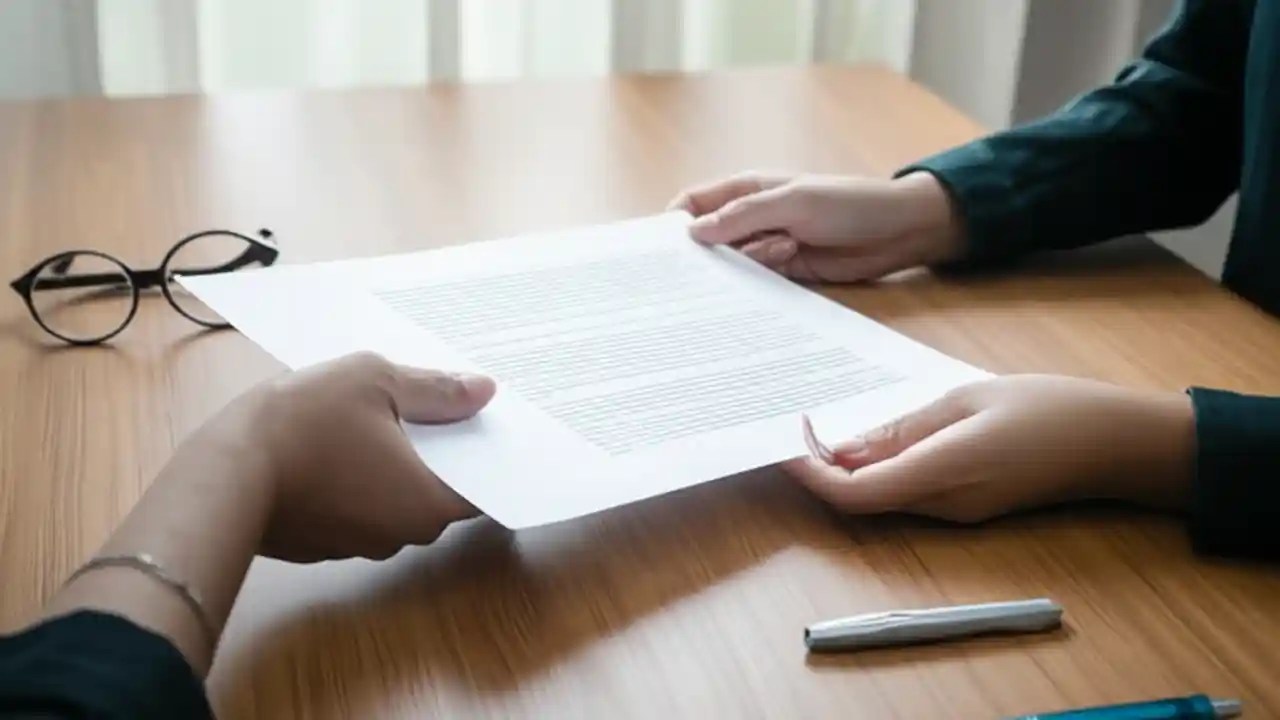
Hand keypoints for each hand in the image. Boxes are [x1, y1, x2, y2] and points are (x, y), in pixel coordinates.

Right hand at [205, 352, 495, 561]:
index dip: (486, 451)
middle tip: (431, 404)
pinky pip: (356, 510)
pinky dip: (357, 483)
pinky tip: (341, 446)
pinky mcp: (320, 545)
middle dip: (439, 451)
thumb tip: (484, 391)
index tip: (483, 421)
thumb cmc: (304, 423)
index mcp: (429, 503)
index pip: (483, 486)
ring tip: (380, 417)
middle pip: (439, 492)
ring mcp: (358, 545)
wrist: (222, 473)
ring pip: (394, 501)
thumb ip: (435, 389)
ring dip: (393, 467)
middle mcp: (402, 535)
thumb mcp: (376, 381)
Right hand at [669, 171, 964, 281]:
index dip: (673, 226)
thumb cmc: (849, 203)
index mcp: (746, 190)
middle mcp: (750, 219)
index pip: (694, 205)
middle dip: (700, 258)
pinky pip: (757, 283)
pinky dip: (757, 286)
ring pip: (731, 265)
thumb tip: (694, 234)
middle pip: (707, 241)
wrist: (898, 232)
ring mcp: (767, 246)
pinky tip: (769, 282)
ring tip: (772, 261)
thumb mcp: (794, 203)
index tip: (660, 254)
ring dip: (742, 269)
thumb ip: (743, 217)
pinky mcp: (784, 272)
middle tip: (689, 282)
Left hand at [783, 375, 1194, 522]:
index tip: (786, 440)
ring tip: (829, 425)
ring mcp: (957, 513)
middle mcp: (945, 506)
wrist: (1117, 443)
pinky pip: (907, 495)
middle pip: (861, 502)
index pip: (853, 494)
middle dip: (820, 470)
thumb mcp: (967, 400)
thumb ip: (903, 428)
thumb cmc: (1050, 408)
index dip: (809, 474)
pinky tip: (874, 439)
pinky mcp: (968, 508)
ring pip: (881, 500)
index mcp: (943, 473)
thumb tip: (844, 449)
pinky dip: (878, 472)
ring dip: (847, 471)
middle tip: (798, 424)